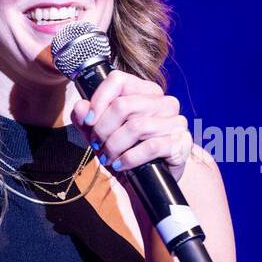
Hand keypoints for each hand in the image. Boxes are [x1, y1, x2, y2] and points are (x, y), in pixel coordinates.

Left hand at [70, 70, 191, 185]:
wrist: (149, 181)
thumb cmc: (125, 152)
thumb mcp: (101, 135)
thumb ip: (87, 121)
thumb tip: (80, 107)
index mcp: (146, 92)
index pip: (118, 80)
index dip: (98, 100)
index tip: (88, 121)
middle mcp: (165, 102)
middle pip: (123, 105)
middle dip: (103, 129)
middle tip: (97, 145)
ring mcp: (176, 121)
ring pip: (135, 126)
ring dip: (114, 146)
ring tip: (107, 158)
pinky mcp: (181, 143)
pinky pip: (150, 147)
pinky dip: (129, 158)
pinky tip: (120, 165)